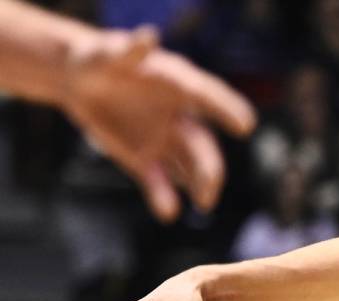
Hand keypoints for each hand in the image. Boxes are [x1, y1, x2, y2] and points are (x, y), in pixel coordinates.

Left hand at [60, 25, 254, 222]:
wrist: (81, 83)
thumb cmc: (100, 59)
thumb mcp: (106, 53)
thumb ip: (128, 50)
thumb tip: (150, 37)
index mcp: (179, 86)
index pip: (208, 97)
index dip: (227, 109)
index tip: (245, 125)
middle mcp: (181, 118)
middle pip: (202, 145)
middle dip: (211, 166)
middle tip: (212, 186)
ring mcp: (167, 143)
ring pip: (190, 169)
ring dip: (199, 186)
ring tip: (203, 203)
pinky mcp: (147, 162)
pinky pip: (159, 183)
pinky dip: (163, 198)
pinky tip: (167, 212)